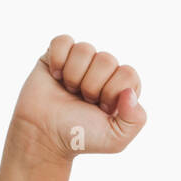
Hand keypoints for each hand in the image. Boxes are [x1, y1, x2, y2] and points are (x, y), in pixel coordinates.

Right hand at [7, 34, 147, 162]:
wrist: (45, 134)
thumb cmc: (80, 136)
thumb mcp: (116, 138)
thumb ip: (135, 119)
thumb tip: (129, 93)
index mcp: (122, 88)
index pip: (128, 74)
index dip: (112, 92)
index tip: (102, 108)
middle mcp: (104, 72)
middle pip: (107, 60)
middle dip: (92, 86)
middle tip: (83, 101)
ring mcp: (81, 62)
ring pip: (85, 49)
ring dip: (74, 76)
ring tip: (70, 91)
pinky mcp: (57, 54)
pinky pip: (63, 41)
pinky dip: (58, 60)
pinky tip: (56, 77)